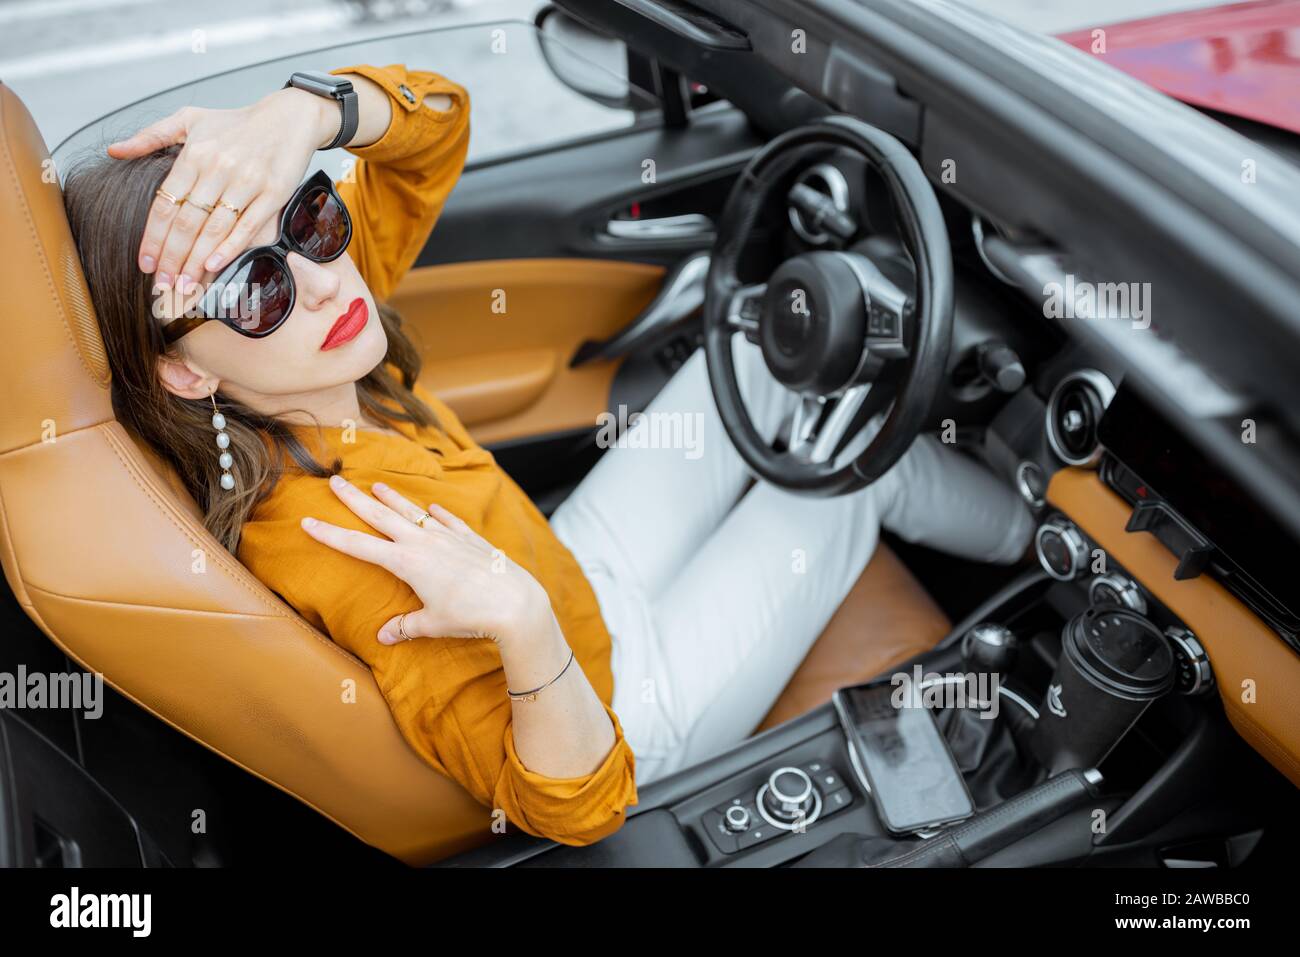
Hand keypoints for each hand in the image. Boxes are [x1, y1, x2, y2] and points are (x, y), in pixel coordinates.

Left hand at [108, 86, 337, 290]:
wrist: (288, 118)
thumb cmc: (237, 123)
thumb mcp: (189, 118)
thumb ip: (151, 136)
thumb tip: (114, 151)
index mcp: (194, 154)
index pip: (165, 203)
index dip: (153, 237)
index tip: (145, 263)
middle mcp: (218, 169)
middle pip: (186, 222)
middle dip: (172, 258)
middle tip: (162, 285)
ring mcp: (247, 182)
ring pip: (214, 228)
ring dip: (196, 261)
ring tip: (184, 285)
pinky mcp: (273, 193)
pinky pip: (248, 225)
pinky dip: (230, 247)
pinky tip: (213, 264)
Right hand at [300, 475, 551, 648]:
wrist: (514, 602)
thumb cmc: (470, 616)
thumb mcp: (432, 625)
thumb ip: (405, 627)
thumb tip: (382, 637)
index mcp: (406, 562)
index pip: (359, 546)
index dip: (331, 534)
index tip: (308, 521)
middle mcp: (424, 543)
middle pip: (381, 516)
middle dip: (355, 500)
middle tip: (335, 481)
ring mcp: (448, 537)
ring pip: (414, 512)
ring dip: (394, 498)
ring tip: (377, 484)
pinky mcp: (470, 539)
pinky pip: (450, 522)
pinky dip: (439, 514)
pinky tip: (433, 507)